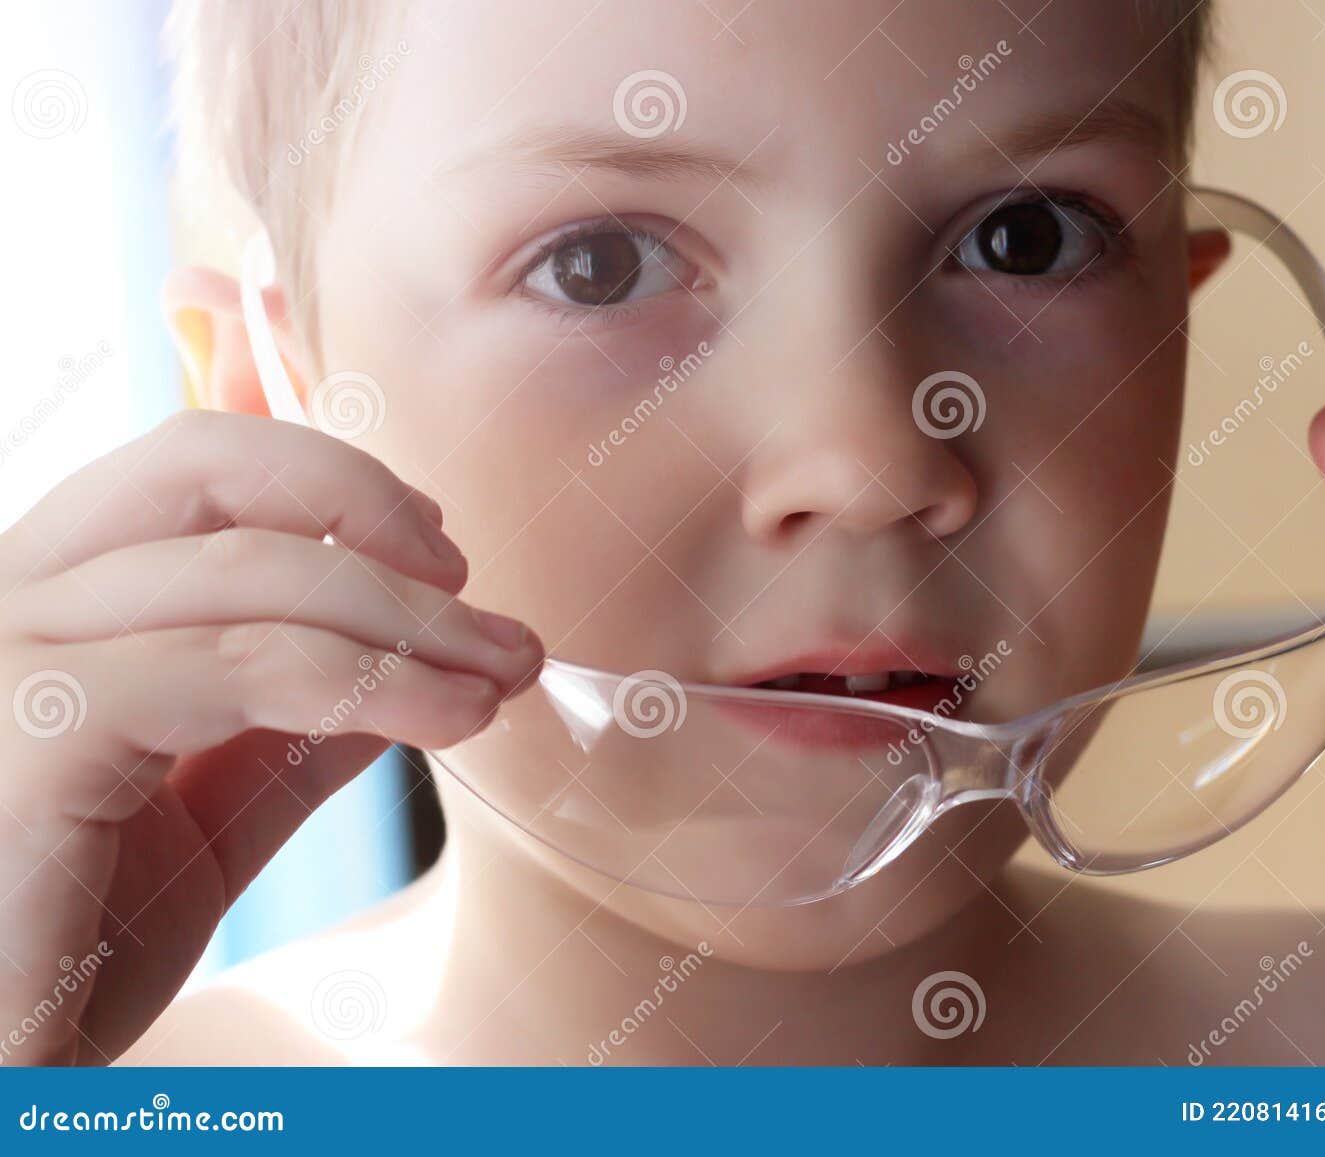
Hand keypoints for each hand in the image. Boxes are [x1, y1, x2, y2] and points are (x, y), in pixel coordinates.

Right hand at [0, 410, 543, 1063]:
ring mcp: (9, 660)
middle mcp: (6, 603)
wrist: (7, 1080)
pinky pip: (239, 666)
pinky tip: (450, 719)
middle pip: (206, 470)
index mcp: (43, 606)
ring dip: (408, 621)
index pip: (186, 469)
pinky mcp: (37, 734)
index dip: (328, 482)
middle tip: (486, 610)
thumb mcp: (202, 821)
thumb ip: (284, 732)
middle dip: (373, 519)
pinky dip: (370, 682)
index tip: (439, 550)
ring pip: (248, 573)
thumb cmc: (63, 956)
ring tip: (500, 676)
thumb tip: (403, 672)